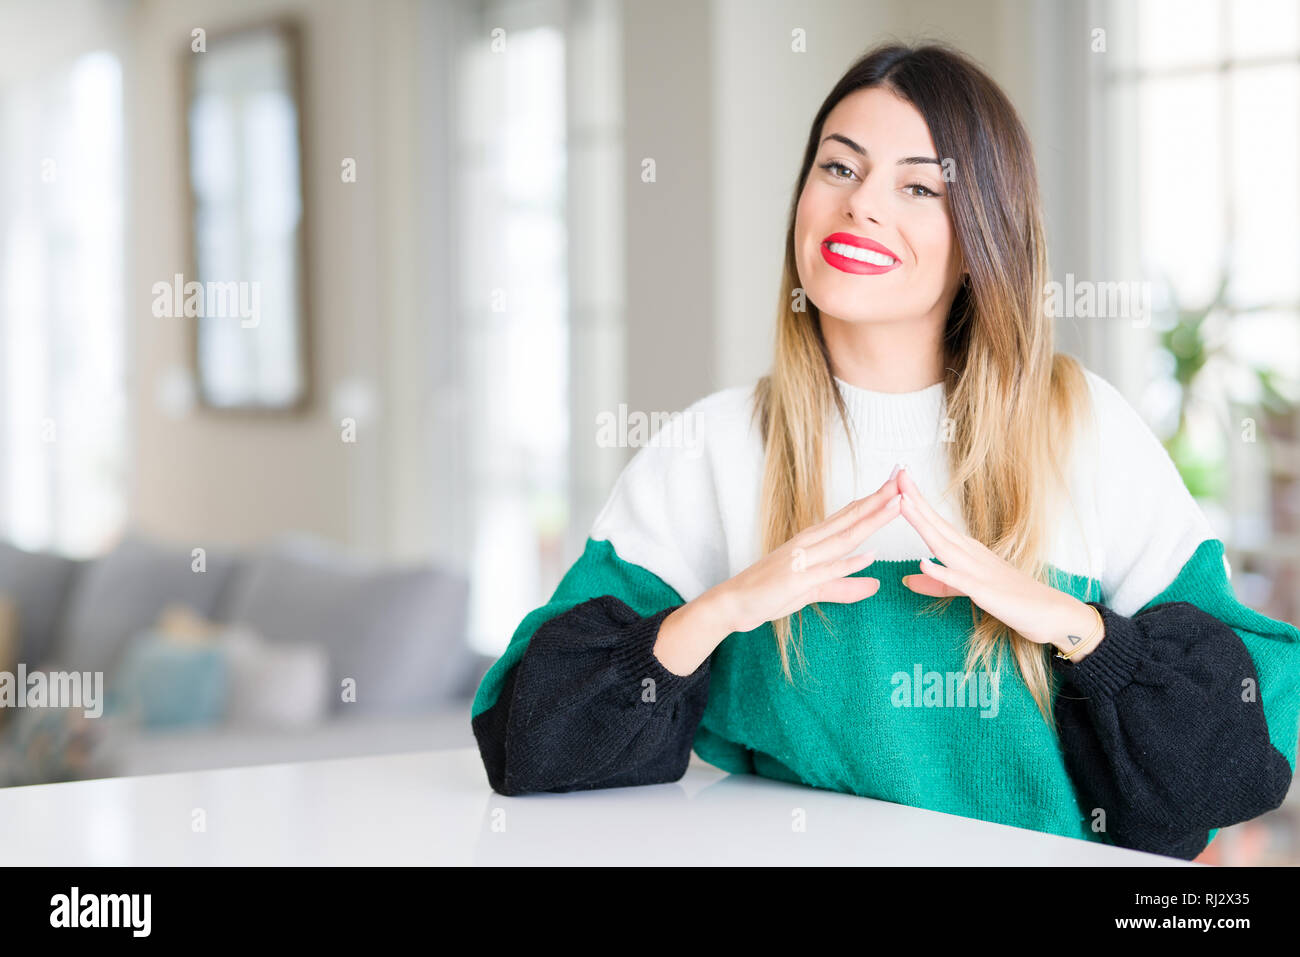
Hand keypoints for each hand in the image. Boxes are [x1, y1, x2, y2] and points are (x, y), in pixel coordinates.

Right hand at [713, 472, 902, 634]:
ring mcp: (802, 559)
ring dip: (872, 520)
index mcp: (812, 541)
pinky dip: (850, 563)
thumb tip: (875, 584)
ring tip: (896, 504)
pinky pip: (828, 571)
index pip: (848, 516)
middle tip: (903, 479)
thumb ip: (843, 586)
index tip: (896, 485)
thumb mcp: (812, 590)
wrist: (733, 603)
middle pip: (851, 518)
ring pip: (844, 538)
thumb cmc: (768, 592)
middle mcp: (808, 543)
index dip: (874, 501)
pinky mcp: (796, 579)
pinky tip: (870, 555)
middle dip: (879, 499)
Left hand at [895, 467, 1103, 653]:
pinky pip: (959, 581)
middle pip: (937, 524)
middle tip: (897, 474)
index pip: (935, 521)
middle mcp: (970, 554)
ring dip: (923, 525)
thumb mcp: (966, 588)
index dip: (915, 501)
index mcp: (965, 550)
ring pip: (945, 545)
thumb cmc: (1009, 597)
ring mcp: (978, 570)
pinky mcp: (985, 591)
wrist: (1049, 612)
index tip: (897, 479)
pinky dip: (940, 571)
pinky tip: (923, 562)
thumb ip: (938, 583)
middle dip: (915, 500)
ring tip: (903, 504)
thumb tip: (908, 578)